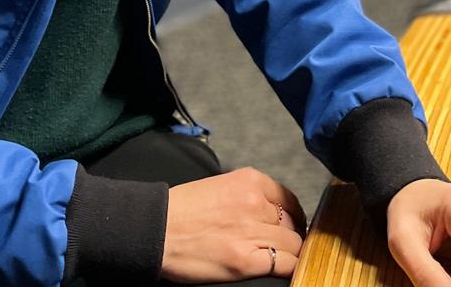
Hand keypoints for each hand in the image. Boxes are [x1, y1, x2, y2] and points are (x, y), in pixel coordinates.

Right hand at [161, 166, 306, 281]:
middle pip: (291, 223)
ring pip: (293, 244)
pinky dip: (289, 268)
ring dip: (288, 252)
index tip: (289, 224)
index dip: (292, 215)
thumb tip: (272, 212)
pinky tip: (280, 269)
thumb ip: (248, 195)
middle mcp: (255, 203)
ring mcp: (252, 232)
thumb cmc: (181, 210)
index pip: (288, 198)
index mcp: (249, 180)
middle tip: (277, 244)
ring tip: (276, 258)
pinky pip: (286, 264)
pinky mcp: (246, 260)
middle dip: (287, 235)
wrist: (156, 230)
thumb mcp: (220, 186)